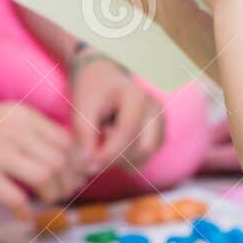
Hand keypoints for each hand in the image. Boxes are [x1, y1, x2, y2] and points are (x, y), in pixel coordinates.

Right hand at [0, 93, 87, 221]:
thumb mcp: (2, 115)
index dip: (76, 163)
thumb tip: (54, 154)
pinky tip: (24, 215)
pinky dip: (25, 210)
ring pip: (45, 177)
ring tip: (45, 201)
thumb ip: (27, 130)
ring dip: (52, 194)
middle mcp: (16, 132)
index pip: (66, 141)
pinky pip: (15, 197)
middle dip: (68, 182)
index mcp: (23, 116)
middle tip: (63, 193)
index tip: (74, 175)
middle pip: (61, 160)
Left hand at [69, 56, 163, 171]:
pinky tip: (111, 146)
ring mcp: (160, 122)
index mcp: (138, 96)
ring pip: (145, 157)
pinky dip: (126, 160)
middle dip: (115, 159)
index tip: (87, 163)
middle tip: (91, 155)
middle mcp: (155, 109)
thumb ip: (84, 135)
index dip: (108, 153)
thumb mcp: (82, 108)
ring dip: (120, 161)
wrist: (103, 77)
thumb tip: (89, 165)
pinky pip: (144, 158)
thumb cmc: (91, 90)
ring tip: (102, 143)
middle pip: (142, 148)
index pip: (128, 133)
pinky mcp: (158, 134)